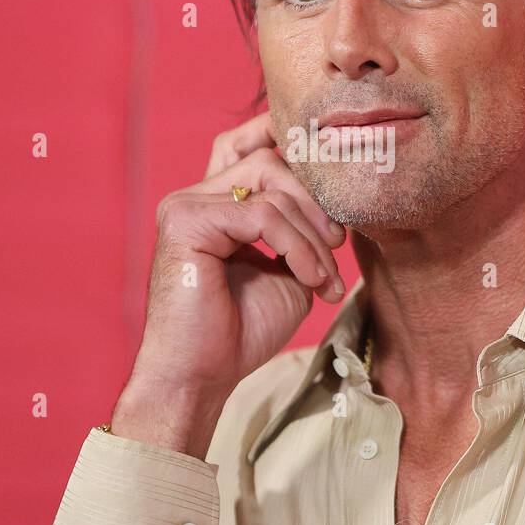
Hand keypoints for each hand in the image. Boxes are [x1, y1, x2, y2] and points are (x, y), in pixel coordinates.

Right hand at [111, 112, 345, 456]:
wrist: (201, 378)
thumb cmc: (241, 331)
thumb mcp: (289, 270)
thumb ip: (302, 229)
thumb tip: (334, 193)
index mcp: (215, 202)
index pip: (255, 146)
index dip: (297, 153)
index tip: (339, 192)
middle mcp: (195, 195)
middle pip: (270, 161)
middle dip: (315, 202)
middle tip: (337, 244)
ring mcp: (186, 204)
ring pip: (271, 186)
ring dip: (310, 234)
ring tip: (323, 278)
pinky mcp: (185, 221)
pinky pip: (262, 215)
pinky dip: (297, 247)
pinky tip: (311, 281)